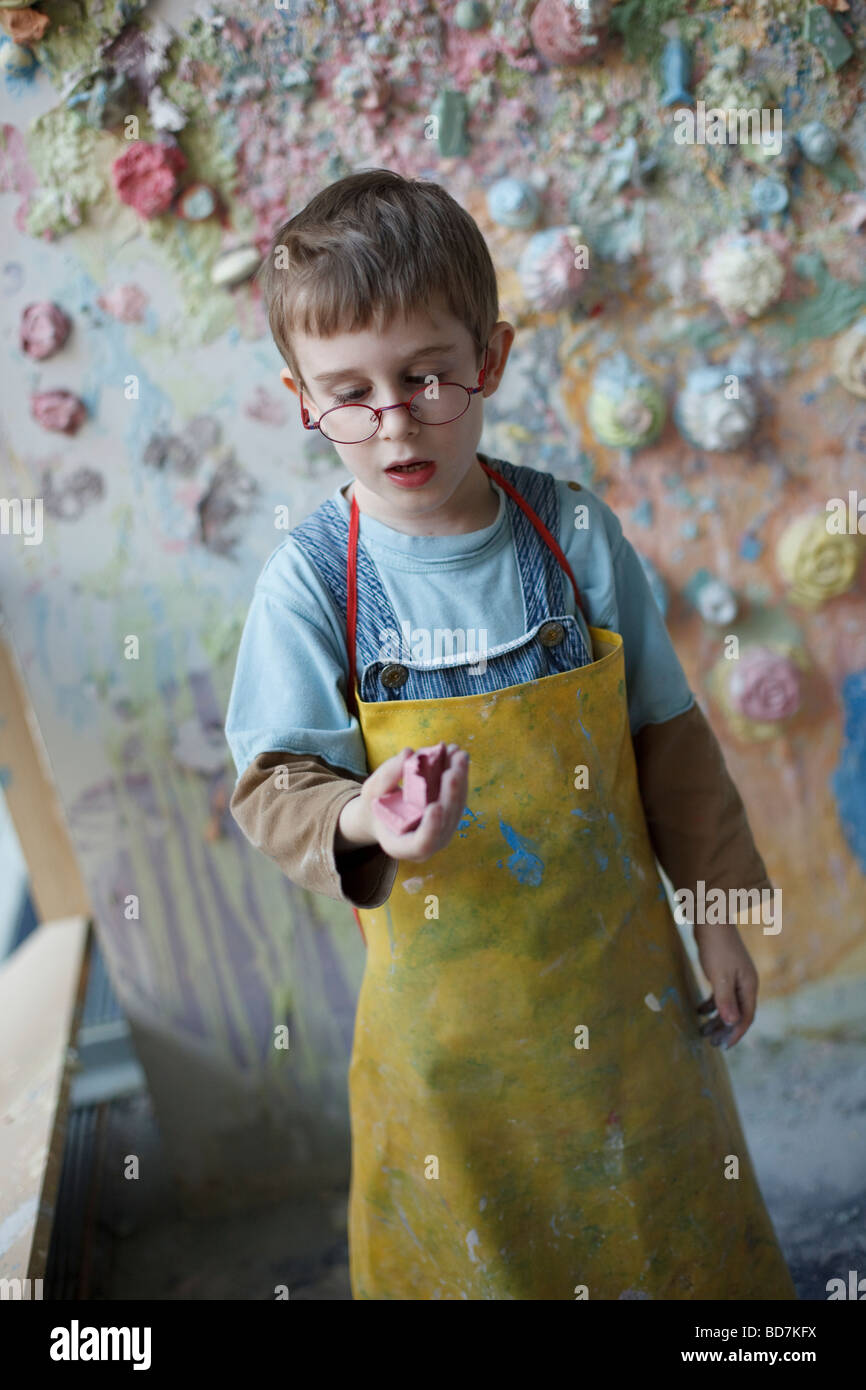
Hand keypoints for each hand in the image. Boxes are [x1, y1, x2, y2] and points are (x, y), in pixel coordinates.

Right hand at [363, 743, 468, 862]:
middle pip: (446, 822)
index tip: (435, 806)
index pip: (422, 844)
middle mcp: (427, 843)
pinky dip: (459, 774)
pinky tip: (456, 754)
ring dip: (460, 779)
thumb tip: (409, 753)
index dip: (431, 827)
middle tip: (452, 769)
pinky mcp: (449, 815)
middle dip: (452, 794)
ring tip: (456, 752)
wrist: (383, 814)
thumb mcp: (371, 792)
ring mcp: (442, 830)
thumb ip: (387, 776)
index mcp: (401, 845)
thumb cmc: (374, 807)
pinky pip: (458, 796)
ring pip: (457, 807)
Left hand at [693, 922, 757, 1049]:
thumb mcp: (720, 976)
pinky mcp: (724, 972)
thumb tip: (732, 1023)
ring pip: (728, 1005)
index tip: (723, 1046)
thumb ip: (726, 1000)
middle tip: (710, 1042)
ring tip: (703, 1031)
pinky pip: (720, 995)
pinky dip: (710, 1004)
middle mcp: (745, 984)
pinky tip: (698, 1011)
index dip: (736, 1033)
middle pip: (737, 1013)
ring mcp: (735, 978)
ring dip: (716, 1019)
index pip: (746, 1017)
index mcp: (749, 986)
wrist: (711, 919)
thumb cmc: (717, 947)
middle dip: (724, 1029)